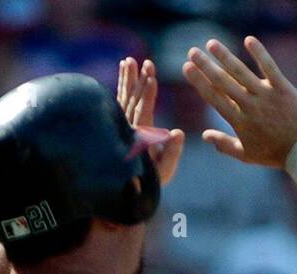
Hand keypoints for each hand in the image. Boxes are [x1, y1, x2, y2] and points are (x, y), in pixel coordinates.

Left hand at [116, 57, 184, 185]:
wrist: (127, 190)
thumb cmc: (150, 181)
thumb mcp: (164, 170)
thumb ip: (171, 153)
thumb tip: (177, 132)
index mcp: (139, 138)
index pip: (144, 111)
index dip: (148, 93)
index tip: (151, 76)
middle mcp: (127, 129)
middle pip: (132, 100)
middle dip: (138, 81)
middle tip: (144, 62)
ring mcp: (121, 126)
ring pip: (123, 98)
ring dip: (126, 79)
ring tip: (128, 60)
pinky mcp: (119, 125)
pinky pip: (119, 102)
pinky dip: (121, 88)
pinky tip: (123, 74)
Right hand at [183, 36, 296, 167]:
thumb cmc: (275, 154)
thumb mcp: (247, 155)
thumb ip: (224, 144)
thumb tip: (204, 135)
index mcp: (239, 121)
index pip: (214, 97)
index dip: (199, 81)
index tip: (187, 67)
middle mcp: (250, 106)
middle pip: (223, 82)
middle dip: (205, 65)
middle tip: (192, 51)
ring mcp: (266, 96)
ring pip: (241, 73)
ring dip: (225, 56)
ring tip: (211, 44)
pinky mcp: (283, 89)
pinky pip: (270, 68)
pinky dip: (259, 54)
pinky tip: (248, 40)